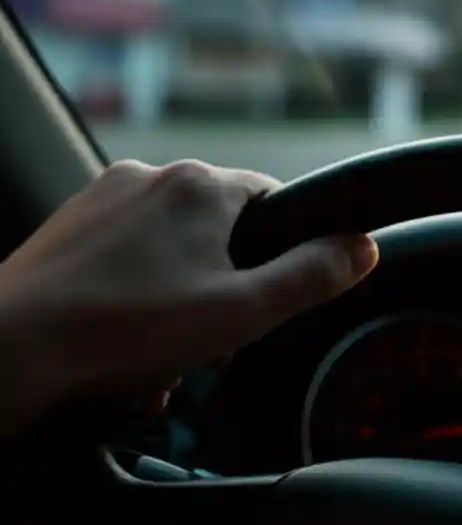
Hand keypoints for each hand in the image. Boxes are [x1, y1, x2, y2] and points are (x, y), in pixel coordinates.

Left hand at [0, 159, 378, 437]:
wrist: (13, 346)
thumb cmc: (127, 329)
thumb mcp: (243, 312)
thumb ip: (312, 277)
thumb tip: (364, 247)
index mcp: (203, 184)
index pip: (276, 199)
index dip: (283, 251)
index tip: (267, 296)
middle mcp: (153, 174)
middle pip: (222, 228)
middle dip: (224, 282)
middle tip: (209, 335)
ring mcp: (104, 196)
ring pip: (172, 245)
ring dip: (179, 293)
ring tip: (161, 350)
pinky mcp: (69, 225)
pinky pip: (127, 254)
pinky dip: (137, 292)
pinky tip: (126, 340)